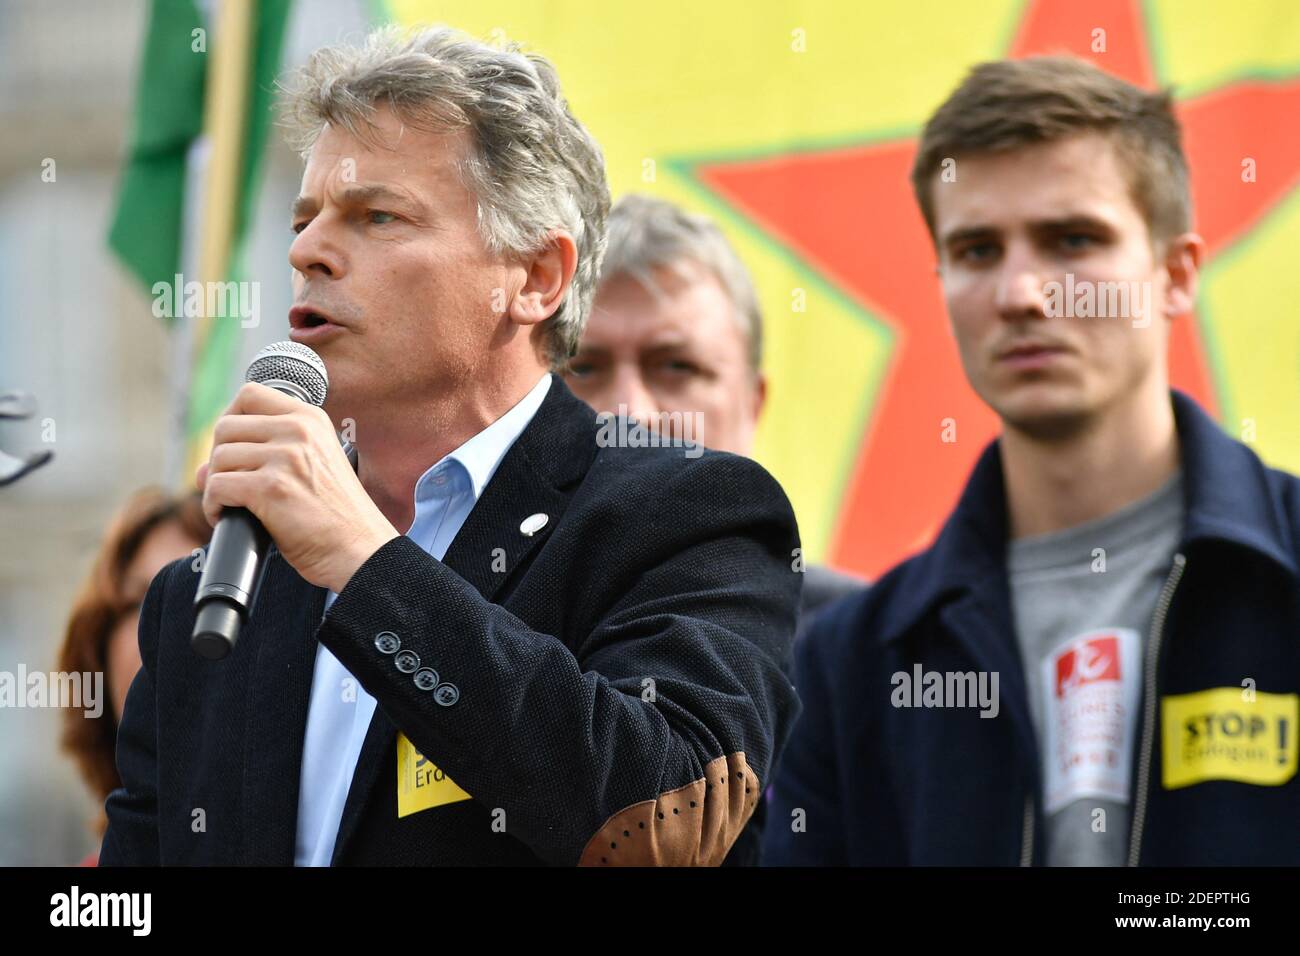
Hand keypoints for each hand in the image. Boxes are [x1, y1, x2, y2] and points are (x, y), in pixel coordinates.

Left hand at [196, 382, 398, 591]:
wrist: (358, 550)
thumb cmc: (335, 517)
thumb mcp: (310, 470)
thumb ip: (262, 457)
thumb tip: (200, 470)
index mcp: (311, 419)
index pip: (250, 394)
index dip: (231, 419)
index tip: (234, 447)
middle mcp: (299, 430)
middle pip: (225, 427)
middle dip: (219, 459)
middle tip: (231, 485)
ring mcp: (286, 457)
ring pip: (218, 458)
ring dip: (215, 486)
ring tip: (230, 505)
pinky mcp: (271, 488)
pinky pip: (216, 486)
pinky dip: (213, 506)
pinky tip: (227, 517)